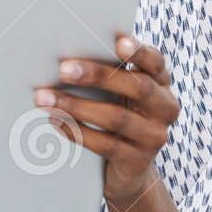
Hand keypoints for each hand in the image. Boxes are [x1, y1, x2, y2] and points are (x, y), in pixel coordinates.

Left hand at [33, 34, 179, 206]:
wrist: (131, 169)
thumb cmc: (120, 117)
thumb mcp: (123, 94)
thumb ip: (112, 73)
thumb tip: (70, 55)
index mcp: (162, 84)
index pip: (156, 62)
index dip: (140, 52)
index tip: (118, 42)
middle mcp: (165, 109)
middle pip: (137, 87)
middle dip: (98, 76)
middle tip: (64, 69)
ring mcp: (154, 137)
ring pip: (116, 117)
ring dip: (77, 106)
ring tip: (46, 98)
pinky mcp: (137, 161)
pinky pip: (105, 145)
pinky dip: (77, 132)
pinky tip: (56, 121)